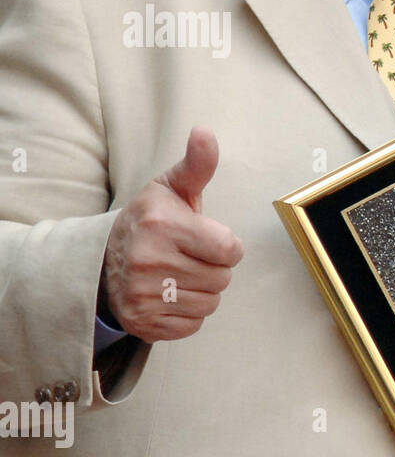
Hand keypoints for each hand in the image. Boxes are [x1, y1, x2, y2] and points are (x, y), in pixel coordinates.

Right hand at [101, 127, 243, 342]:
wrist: (103, 259)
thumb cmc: (151, 220)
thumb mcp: (171, 188)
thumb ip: (197, 164)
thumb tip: (205, 132)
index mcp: (162, 224)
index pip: (230, 249)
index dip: (225, 245)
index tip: (205, 238)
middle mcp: (149, 261)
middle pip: (223, 279)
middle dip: (213, 268)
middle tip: (189, 257)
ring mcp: (143, 295)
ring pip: (210, 303)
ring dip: (202, 291)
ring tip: (177, 275)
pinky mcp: (142, 323)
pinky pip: (193, 325)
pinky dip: (187, 313)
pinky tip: (168, 295)